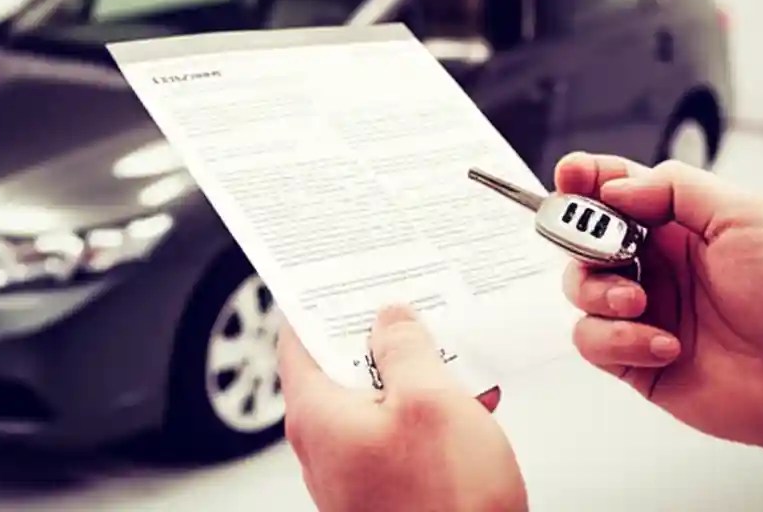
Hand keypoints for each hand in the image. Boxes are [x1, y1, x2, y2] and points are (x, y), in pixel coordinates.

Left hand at [278, 305, 525, 511]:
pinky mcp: (382, 491)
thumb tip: (391, 319)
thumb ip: (406, 349)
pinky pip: (395, 434)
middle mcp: (324, 445)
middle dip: (379, 337)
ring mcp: (352, 471)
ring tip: (454, 359)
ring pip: (374, 400)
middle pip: (339, 367)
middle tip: (412, 309)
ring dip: (413, 376)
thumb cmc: (445, 511)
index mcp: (317, 415)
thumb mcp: (432, 403)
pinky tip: (466, 406)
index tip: (340, 275)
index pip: (296, 338)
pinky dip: (425, 413)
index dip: (319, 300)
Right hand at [555, 153, 762, 452]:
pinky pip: (593, 342)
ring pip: (580, 289)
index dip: (585, 178)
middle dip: (580, 237)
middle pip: (584, 238)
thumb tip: (613, 187)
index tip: (569, 175)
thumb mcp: (744, 214)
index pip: (615, 189)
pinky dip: (618, 339)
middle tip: (603, 246)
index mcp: (679, 223)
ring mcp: (645, 311)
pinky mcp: (637, 358)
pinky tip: (664, 344)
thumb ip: (674, 187)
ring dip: (599, 292)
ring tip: (638, 302)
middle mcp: (656, 264)